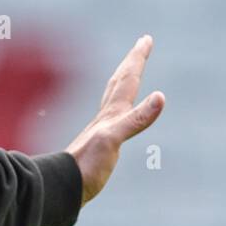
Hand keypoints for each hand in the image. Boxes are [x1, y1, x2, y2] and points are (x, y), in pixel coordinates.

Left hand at [66, 34, 164, 205]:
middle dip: (132, 62)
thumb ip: (136, 119)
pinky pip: (113, 117)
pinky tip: (116, 115)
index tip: (146, 39)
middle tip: (142, 45)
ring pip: (114, 97)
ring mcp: (102, 129)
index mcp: (113, 114)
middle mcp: (107, 117)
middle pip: (120, 82)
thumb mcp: (113, 140)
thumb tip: (161, 97)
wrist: (64, 186)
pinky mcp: (100, 143)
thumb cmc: (87, 165)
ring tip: (128, 73)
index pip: (128, 80)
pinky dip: (119, 109)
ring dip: (123, 81)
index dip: (138, 59)